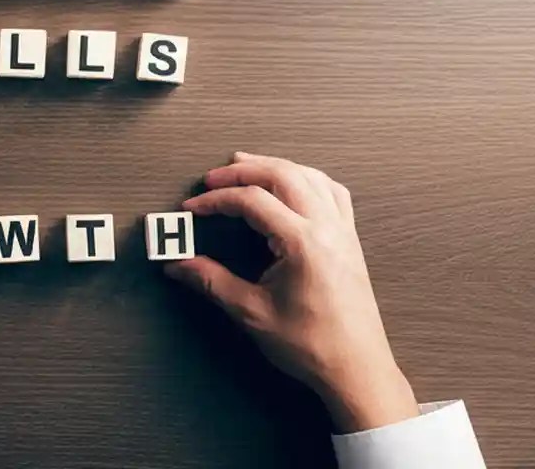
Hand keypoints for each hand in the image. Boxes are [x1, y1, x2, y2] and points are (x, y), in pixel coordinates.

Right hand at [165, 152, 418, 432]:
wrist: (355, 368)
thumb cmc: (312, 346)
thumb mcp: (252, 313)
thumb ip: (211, 282)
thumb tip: (179, 266)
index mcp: (303, 243)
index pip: (253, 201)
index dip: (216, 200)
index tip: (193, 208)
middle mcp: (327, 229)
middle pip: (282, 175)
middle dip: (243, 170)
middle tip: (213, 178)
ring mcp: (342, 232)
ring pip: (309, 176)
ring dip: (275, 166)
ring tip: (246, 165)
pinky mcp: (349, 241)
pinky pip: (333, 192)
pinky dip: (308, 178)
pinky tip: (294, 182)